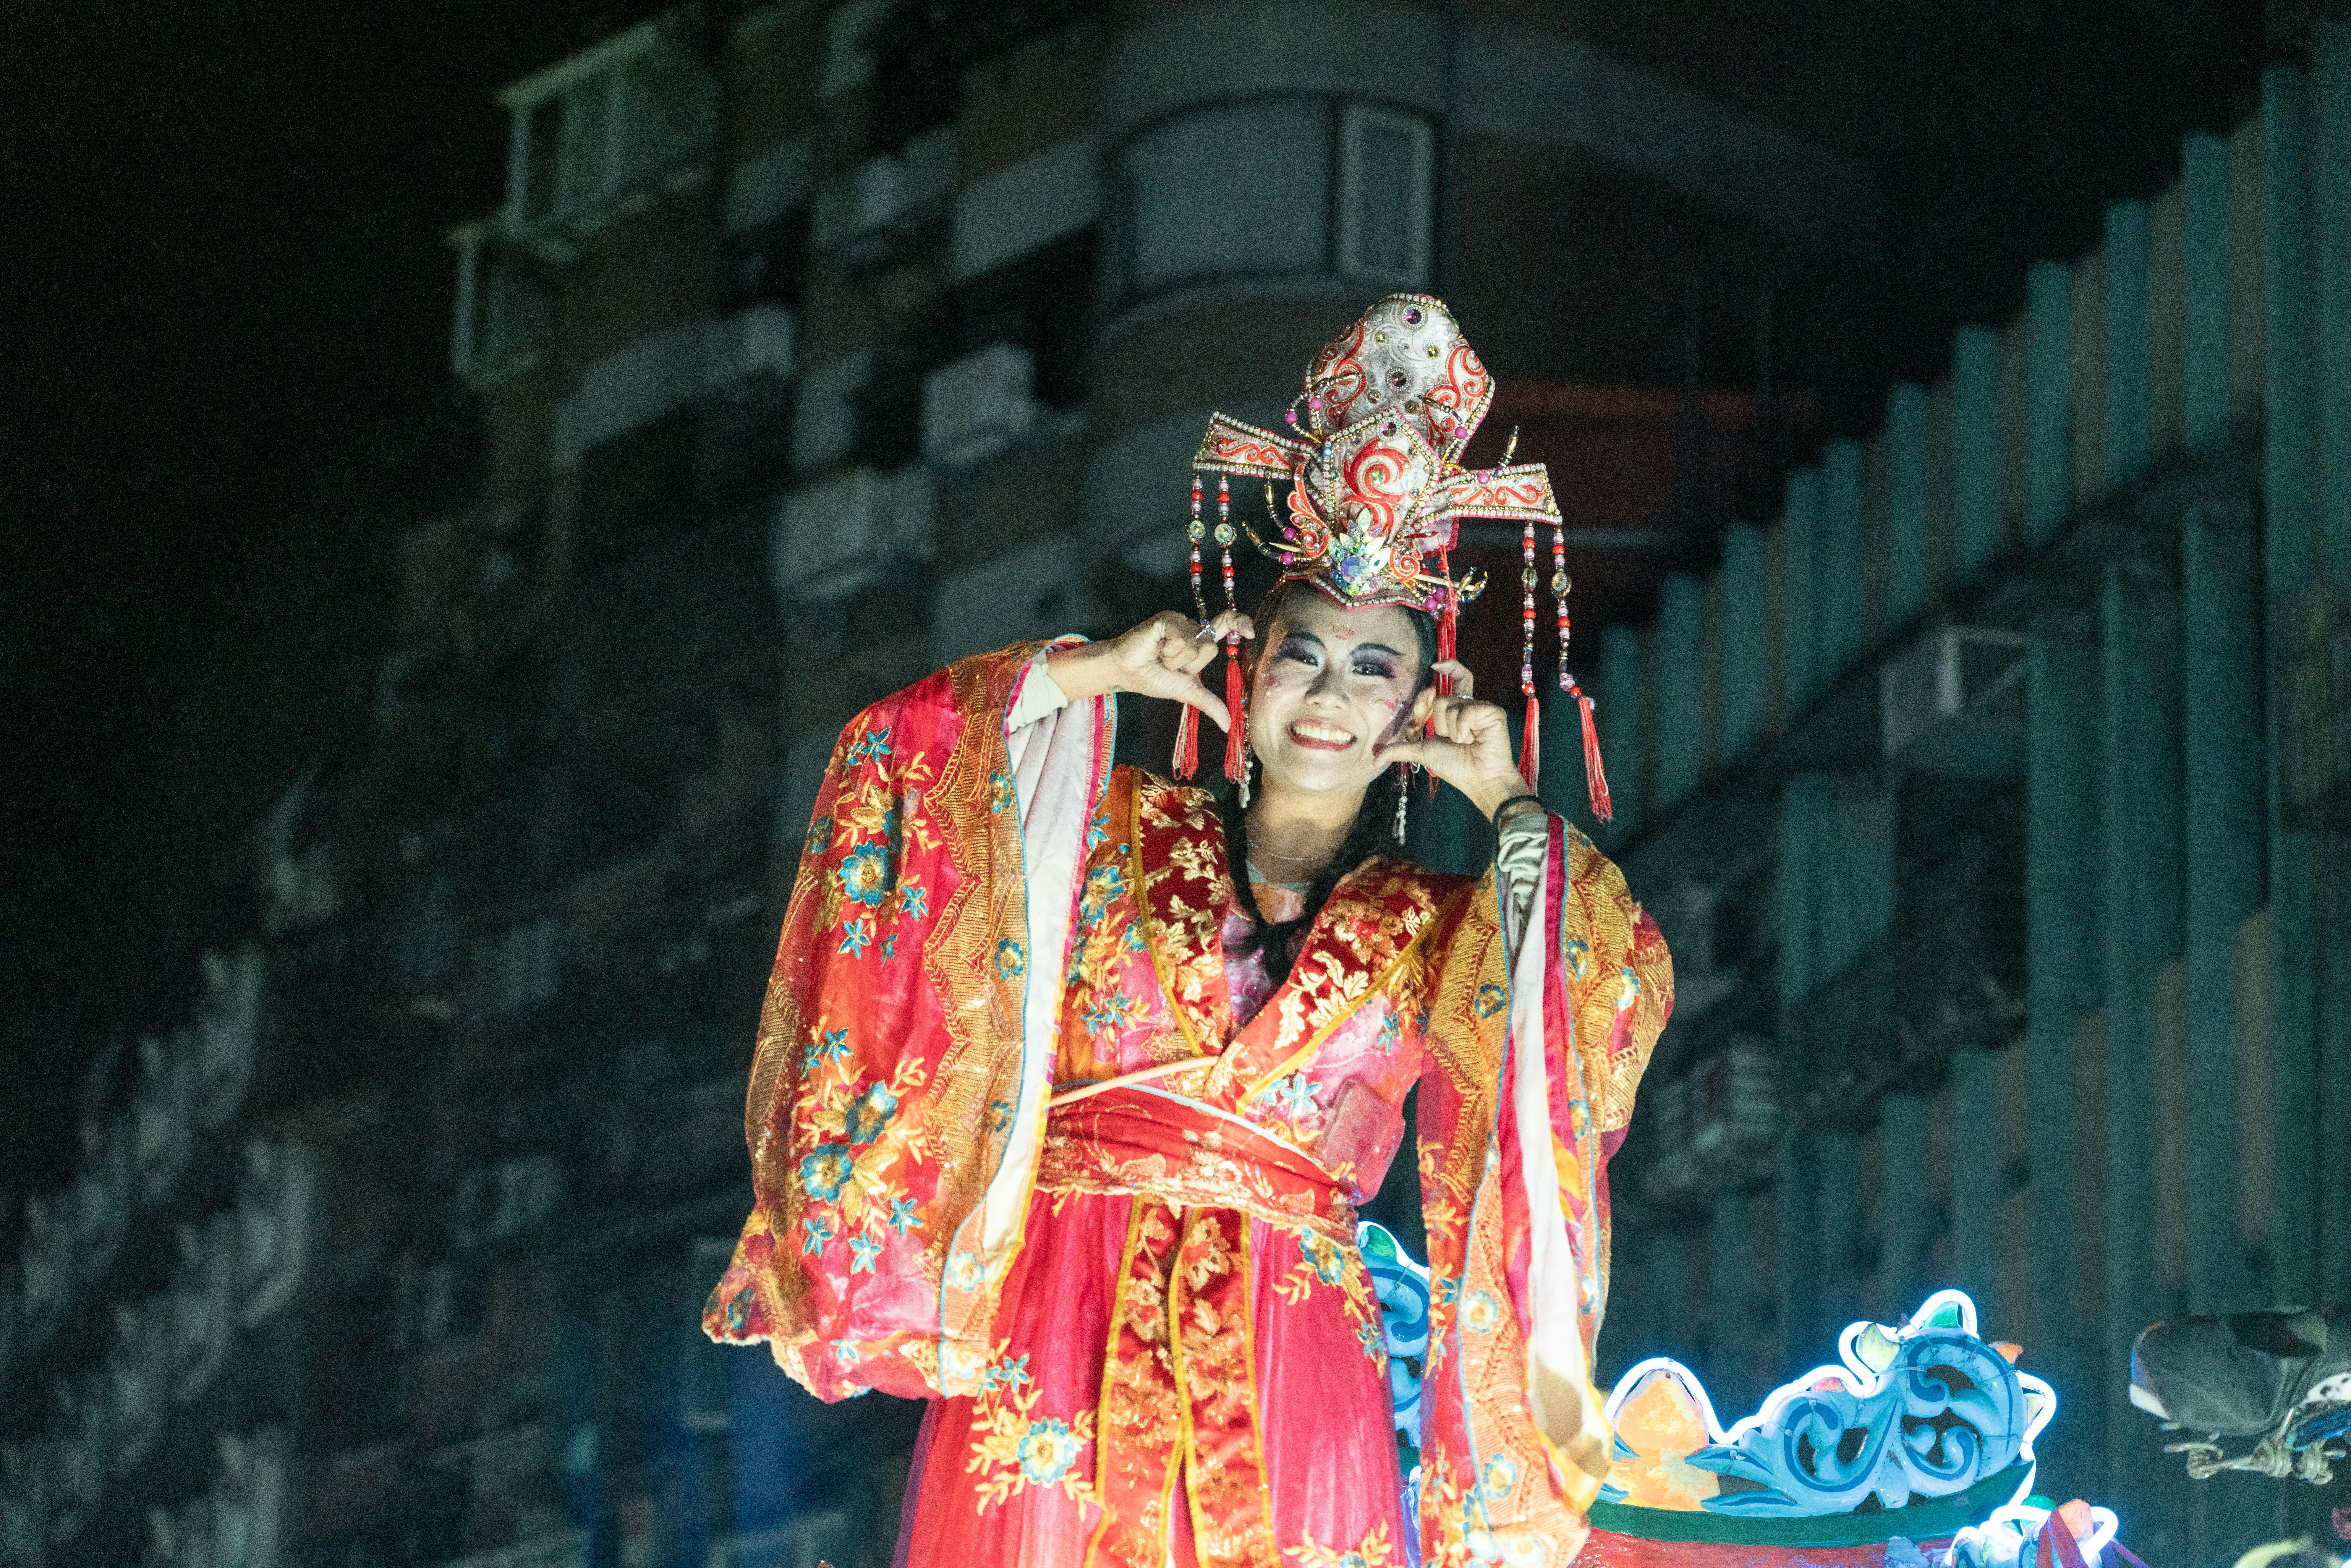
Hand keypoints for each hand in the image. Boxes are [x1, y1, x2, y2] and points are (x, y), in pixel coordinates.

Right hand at [1045, 610, 1255, 729]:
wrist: (1126, 673)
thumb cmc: (1154, 678)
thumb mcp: (1187, 691)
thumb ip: (1209, 703)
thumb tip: (1228, 725)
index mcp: (1200, 641)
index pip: (1227, 624)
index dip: (1241, 623)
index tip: (1251, 632)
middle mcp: (1193, 628)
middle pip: (1210, 648)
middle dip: (1190, 665)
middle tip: (1170, 664)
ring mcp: (1181, 621)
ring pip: (1195, 645)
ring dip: (1176, 660)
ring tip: (1161, 656)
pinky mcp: (1167, 618)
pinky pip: (1181, 638)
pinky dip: (1169, 651)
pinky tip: (1156, 648)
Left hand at [1372, 662, 1534, 819]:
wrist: (1479, 779)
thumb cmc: (1455, 766)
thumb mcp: (1422, 752)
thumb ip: (1400, 749)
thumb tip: (1374, 758)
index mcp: (1452, 712)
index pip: (1436, 690)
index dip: (1425, 697)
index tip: (1426, 697)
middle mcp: (1466, 705)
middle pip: (1440, 698)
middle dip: (1438, 723)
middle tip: (1452, 740)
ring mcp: (1480, 707)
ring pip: (1449, 704)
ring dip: (1451, 730)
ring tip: (1466, 742)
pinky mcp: (1492, 711)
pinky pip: (1466, 710)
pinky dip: (1463, 729)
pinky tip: (1473, 739)